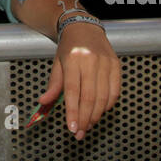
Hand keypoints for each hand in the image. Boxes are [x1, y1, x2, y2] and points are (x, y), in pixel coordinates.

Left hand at [37, 22, 120, 139]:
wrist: (84, 27)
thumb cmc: (69, 47)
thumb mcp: (57, 64)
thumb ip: (53, 85)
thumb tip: (44, 101)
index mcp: (73, 59)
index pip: (73, 91)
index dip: (73, 112)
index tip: (72, 128)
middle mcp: (90, 60)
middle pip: (90, 97)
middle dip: (85, 119)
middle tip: (80, 133)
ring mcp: (105, 62)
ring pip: (103, 97)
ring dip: (96, 115)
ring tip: (88, 125)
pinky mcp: (116, 65)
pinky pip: (115, 91)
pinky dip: (108, 105)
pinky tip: (100, 112)